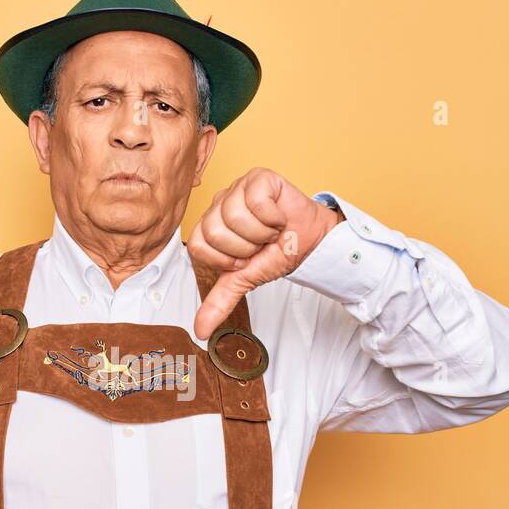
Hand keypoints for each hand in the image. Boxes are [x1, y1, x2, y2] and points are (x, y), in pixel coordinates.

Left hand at [187, 167, 340, 339]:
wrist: (309, 242)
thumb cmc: (276, 253)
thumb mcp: (244, 280)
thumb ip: (220, 301)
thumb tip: (201, 331)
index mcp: (209, 226)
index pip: (199, 246)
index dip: (225, 259)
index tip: (243, 258)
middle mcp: (218, 204)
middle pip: (215, 231)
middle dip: (244, 247)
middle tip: (258, 245)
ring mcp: (237, 187)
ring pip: (234, 216)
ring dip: (261, 233)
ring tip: (270, 231)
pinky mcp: (258, 177)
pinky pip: (256, 201)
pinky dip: (273, 217)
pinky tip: (279, 217)